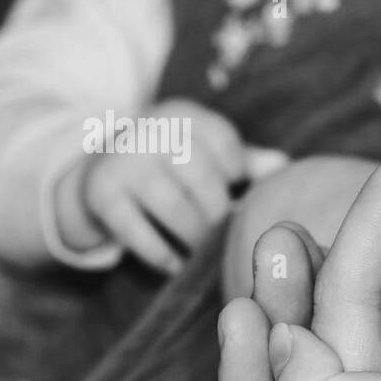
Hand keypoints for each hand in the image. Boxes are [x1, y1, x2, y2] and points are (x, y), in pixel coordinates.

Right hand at [57, 98, 253, 272]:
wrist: (98, 168)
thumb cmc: (171, 163)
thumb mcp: (203, 150)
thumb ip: (243, 160)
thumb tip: (283, 165)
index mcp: (182, 115)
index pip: (224, 143)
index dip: (236, 174)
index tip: (234, 192)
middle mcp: (149, 130)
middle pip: (202, 178)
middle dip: (218, 215)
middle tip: (223, 237)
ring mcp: (122, 161)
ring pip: (174, 207)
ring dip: (195, 239)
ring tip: (203, 254)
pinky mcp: (101, 194)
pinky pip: (138, 232)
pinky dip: (162, 255)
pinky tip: (175, 266)